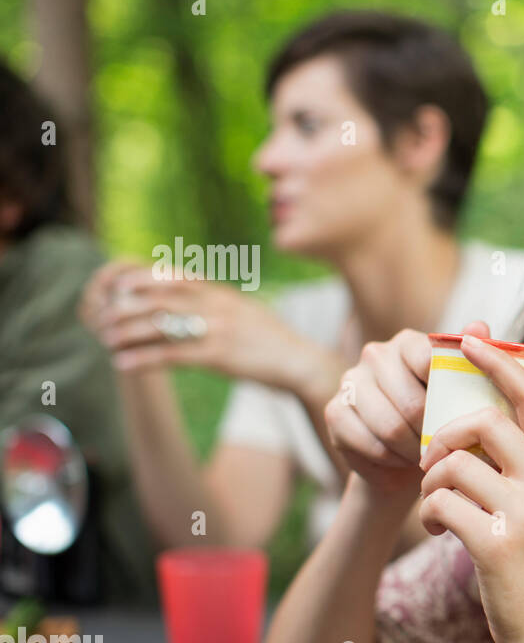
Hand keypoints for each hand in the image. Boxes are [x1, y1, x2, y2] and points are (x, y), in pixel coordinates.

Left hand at [78, 260, 319, 390]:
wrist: (301, 362)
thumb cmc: (274, 341)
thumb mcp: (248, 312)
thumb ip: (222, 303)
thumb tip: (200, 297)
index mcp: (223, 295)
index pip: (177, 278)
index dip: (145, 278)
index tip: (121, 283)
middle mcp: (218, 307)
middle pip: (162, 298)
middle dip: (129, 305)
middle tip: (104, 314)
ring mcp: (218, 330)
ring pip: (162, 325)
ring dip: (128, 332)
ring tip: (106, 339)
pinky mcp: (219, 357)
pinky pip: (172, 355)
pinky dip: (144, 359)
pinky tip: (123, 364)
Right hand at [326, 321, 491, 494]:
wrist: (405, 459)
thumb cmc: (441, 419)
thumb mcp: (465, 393)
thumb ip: (476, 358)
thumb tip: (478, 326)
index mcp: (409, 342)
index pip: (428, 362)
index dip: (447, 398)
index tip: (460, 420)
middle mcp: (375, 354)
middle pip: (412, 403)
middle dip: (432, 435)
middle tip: (444, 450)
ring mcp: (350, 381)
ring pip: (390, 427)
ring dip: (412, 452)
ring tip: (424, 459)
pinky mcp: (334, 411)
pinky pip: (368, 445)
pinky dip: (389, 462)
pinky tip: (399, 463)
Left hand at [417, 332, 523, 642]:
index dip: (499, 359)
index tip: (468, 340)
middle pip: (487, 419)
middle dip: (446, 431)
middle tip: (434, 456)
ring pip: (454, 463)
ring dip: (431, 481)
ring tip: (436, 503)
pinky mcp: (496, 543)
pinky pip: (440, 503)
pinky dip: (428, 513)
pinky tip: (435, 529)